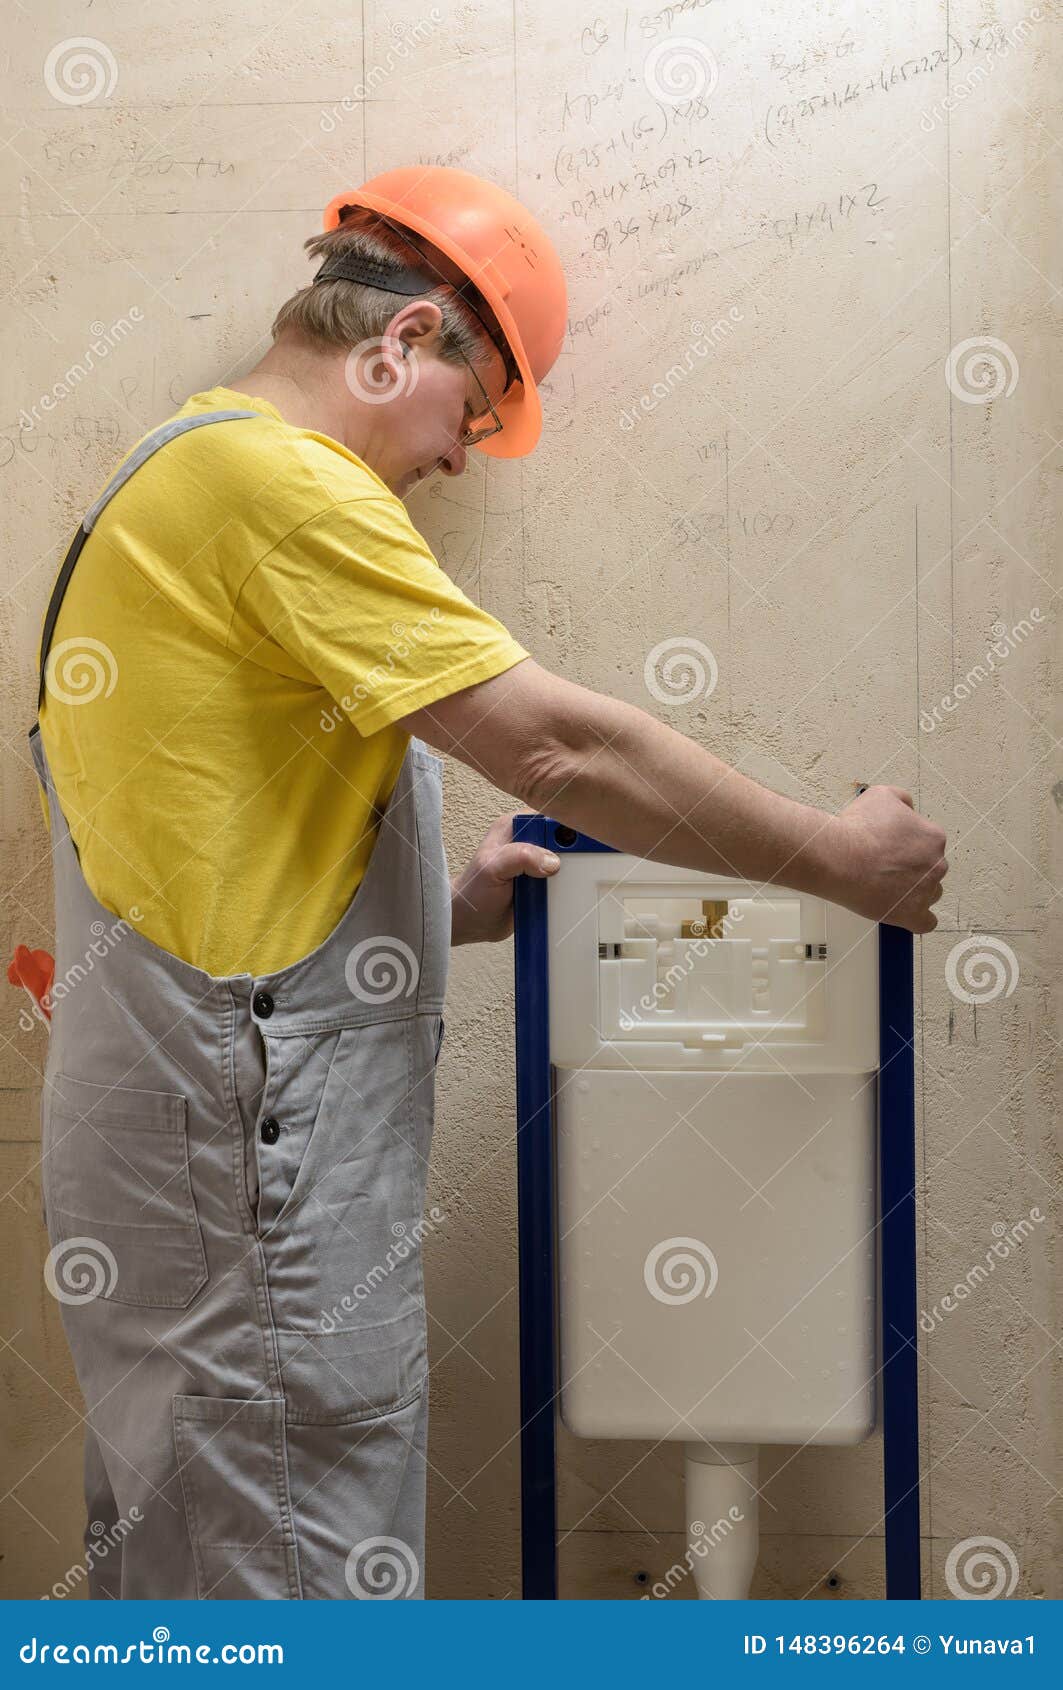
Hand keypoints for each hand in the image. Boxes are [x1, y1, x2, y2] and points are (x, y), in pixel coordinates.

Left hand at [449, 812, 560, 944]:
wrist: (473, 921)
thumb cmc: (473, 891)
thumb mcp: (491, 868)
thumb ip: (519, 856)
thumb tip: (551, 859)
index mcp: (515, 825)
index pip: (549, 815)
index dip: (564, 826)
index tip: (575, 842)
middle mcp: (529, 839)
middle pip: (564, 836)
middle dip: (572, 851)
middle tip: (567, 867)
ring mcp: (538, 860)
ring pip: (568, 859)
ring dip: (570, 872)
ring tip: (560, 883)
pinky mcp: (544, 879)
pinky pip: (564, 879)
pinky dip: (565, 887)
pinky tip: (560, 893)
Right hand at [819, 786, 947, 932]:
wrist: (838, 857)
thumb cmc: (857, 828)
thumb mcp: (882, 794)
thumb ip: (903, 800)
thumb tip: (908, 808)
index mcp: (933, 837)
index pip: (929, 843)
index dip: (908, 844)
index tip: (890, 847)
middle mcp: (936, 865)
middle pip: (930, 868)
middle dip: (912, 867)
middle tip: (884, 865)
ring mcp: (925, 892)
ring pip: (929, 892)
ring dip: (914, 890)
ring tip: (887, 886)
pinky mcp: (912, 915)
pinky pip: (926, 922)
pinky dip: (917, 917)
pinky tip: (904, 911)